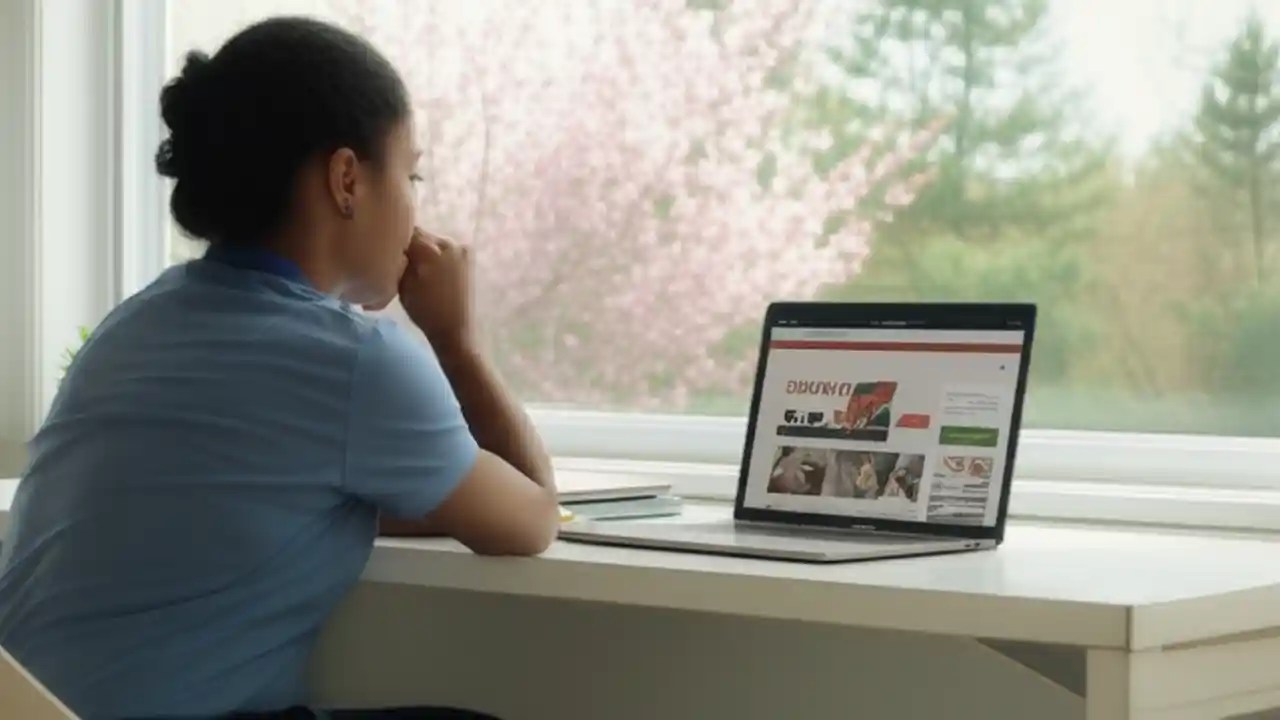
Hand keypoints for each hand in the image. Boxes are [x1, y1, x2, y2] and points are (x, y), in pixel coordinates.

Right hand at [399, 227, 477, 352]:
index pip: (405, 231)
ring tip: (416, 266)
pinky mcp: (468, 257)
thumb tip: (393, 247)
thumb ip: (397, 261)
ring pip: (433, 241)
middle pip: (420, 234)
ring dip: (423, 249)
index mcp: (429, 248)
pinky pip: (445, 249)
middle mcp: (447, 242)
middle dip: (409, 244)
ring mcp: (461, 248)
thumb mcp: (402, 284)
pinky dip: (436, 255)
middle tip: (399, 258)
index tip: (385, 247)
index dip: (393, 238)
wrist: (455, 329)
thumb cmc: (424, 310)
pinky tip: (430, 270)